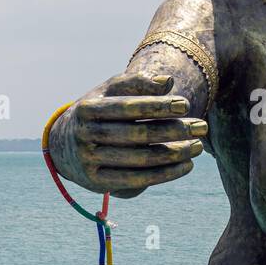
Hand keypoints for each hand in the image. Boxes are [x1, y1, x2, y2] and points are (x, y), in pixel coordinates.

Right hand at [65, 71, 206, 194]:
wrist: (64, 145)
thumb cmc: (98, 111)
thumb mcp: (110, 91)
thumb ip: (137, 83)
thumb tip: (168, 81)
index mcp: (87, 108)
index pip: (128, 107)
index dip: (157, 106)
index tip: (185, 105)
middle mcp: (85, 135)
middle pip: (137, 135)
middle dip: (173, 131)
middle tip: (201, 127)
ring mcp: (89, 161)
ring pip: (140, 160)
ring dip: (174, 154)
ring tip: (198, 147)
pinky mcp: (97, 183)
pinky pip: (136, 180)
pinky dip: (164, 174)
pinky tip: (186, 166)